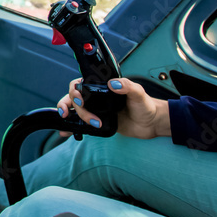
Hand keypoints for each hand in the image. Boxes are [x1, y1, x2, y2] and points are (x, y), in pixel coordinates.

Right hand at [56, 77, 170, 139]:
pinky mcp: (97, 122)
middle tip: (74, 111)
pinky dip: (70, 127)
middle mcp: (95, 97)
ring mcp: (95, 110)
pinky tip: (65, 132)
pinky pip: (80, 124)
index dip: (74, 90)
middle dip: (69, 104)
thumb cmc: (145, 105)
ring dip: (72, 116)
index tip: (79, 98)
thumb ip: (127, 86)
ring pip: (74, 110)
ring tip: (81, 124)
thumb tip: (113, 84)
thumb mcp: (138, 93)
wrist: (150, 124)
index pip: (80, 83)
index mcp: (102, 86)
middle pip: (73, 97)